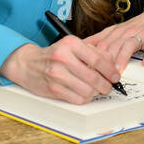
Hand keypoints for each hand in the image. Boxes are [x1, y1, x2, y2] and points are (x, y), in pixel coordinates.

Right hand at [0, 38, 120, 104]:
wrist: (27, 63)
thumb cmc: (54, 54)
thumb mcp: (72, 46)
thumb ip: (93, 52)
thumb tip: (112, 64)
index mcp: (70, 44)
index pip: (97, 59)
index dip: (110, 70)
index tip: (115, 76)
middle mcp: (63, 58)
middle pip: (93, 77)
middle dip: (105, 85)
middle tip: (109, 86)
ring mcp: (57, 74)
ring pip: (86, 90)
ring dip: (95, 93)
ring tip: (96, 90)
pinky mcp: (53, 89)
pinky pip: (77, 99)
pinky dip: (85, 99)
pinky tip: (85, 94)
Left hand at [82, 8, 143, 75]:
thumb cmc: (136, 28)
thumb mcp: (114, 32)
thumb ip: (99, 41)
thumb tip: (80, 51)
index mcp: (113, 32)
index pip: (99, 44)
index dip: (91, 57)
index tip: (86, 69)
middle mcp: (124, 33)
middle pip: (111, 46)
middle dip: (104, 62)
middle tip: (100, 77)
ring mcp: (139, 36)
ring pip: (128, 46)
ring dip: (122, 59)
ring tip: (118, 71)